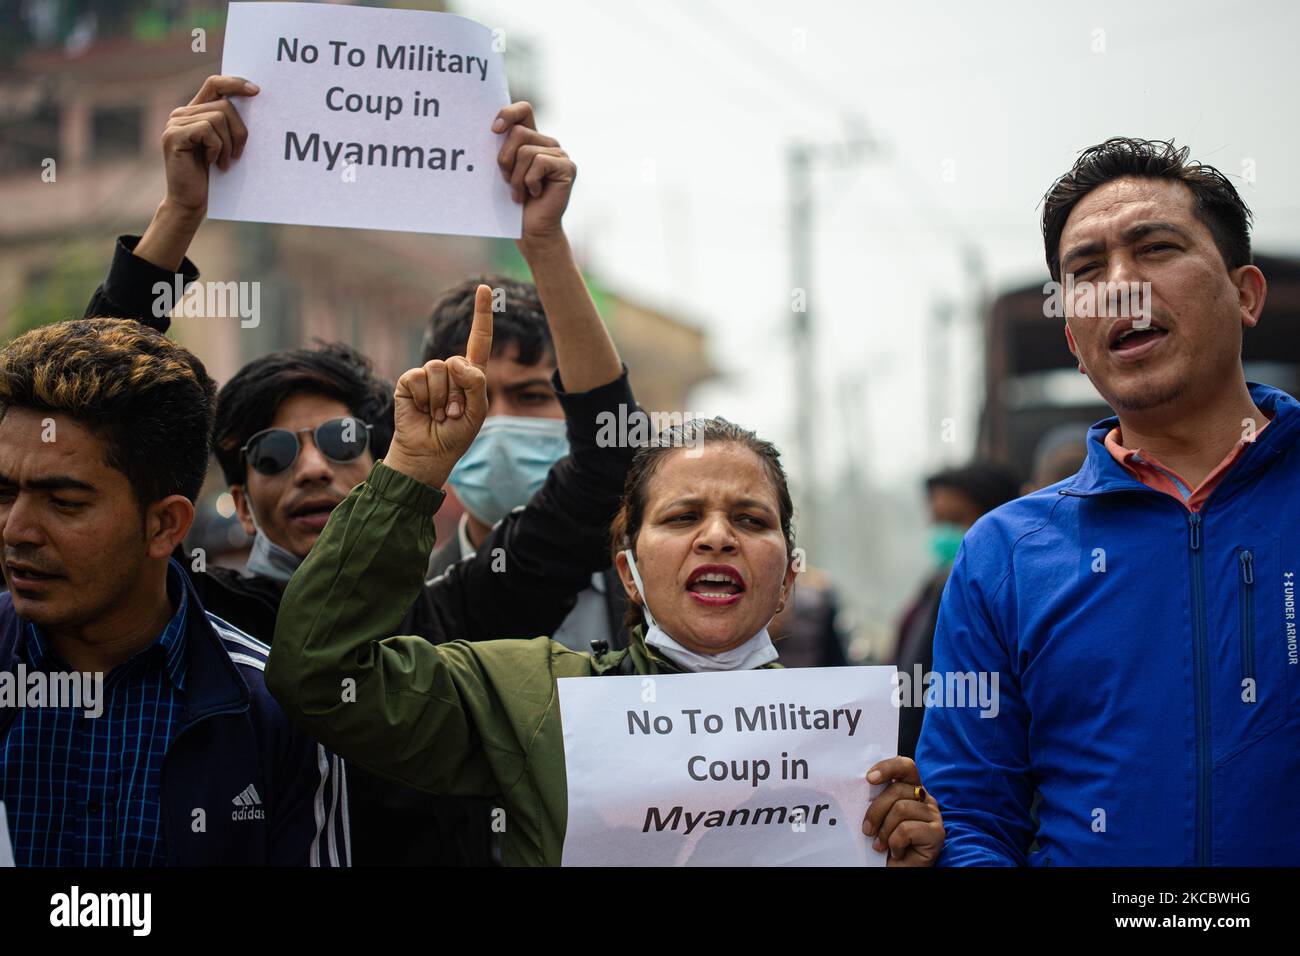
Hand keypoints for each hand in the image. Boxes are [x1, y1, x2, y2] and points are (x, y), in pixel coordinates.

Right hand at [161, 75, 258, 215]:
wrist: (190, 201)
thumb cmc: (212, 177)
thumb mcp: (225, 146)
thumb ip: (230, 124)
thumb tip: (254, 101)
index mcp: (195, 112)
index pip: (215, 84)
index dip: (235, 83)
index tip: (256, 91)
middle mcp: (182, 113)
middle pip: (224, 104)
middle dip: (240, 131)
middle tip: (239, 155)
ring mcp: (175, 123)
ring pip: (218, 117)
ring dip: (229, 144)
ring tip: (224, 162)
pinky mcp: (173, 136)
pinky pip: (208, 130)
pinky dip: (217, 148)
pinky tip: (212, 163)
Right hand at [385, 284, 492, 488]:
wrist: (427, 454)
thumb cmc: (455, 436)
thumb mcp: (477, 412)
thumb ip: (477, 384)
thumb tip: (456, 362)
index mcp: (471, 375)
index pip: (479, 340)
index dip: (482, 315)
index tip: (485, 288)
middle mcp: (450, 371)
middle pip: (459, 362)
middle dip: (459, 393)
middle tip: (453, 414)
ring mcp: (428, 375)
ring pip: (440, 369)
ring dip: (442, 398)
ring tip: (439, 415)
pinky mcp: (409, 381)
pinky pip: (420, 377)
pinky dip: (426, 398)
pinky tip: (423, 411)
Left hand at [493, 101, 574, 245]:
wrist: (532, 230)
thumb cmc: (515, 202)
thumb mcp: (504, 170)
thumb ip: (503, 148)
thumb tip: (493, 128)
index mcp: (533, 140)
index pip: (523, 110)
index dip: (508, 113)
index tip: (494, 130)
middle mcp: (548, 143)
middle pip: (518, 132)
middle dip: (505, 159)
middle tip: (507, 181)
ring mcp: (561, 155)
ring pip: (525, 151)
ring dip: (516, 177)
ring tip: (520, 193)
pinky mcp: (567, 167)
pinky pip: (538, 163)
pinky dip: (529, 182)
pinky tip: (535, 194)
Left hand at [862, 756, 944, 866]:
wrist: (896, 868)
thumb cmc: (886, 841)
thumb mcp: (879, 815)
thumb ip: (878, 797)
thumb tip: (865, 782)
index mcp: (912, 789)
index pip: (905, 766)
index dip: (888, 768)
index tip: (869, 778)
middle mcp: (926, 799)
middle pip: (897, 790)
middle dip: (876, 811)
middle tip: (867, 830)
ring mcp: (934, 815)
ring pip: (901, 810)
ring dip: (885, 831)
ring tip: (881, 844)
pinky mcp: (937, 833)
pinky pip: (906, 830)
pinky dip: (895, 843)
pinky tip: (896, 851)